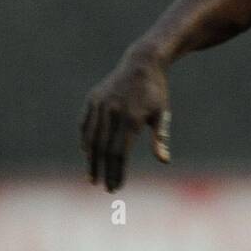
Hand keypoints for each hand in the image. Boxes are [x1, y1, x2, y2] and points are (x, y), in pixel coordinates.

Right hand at [79, 52, 171, 190]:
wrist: (142, 63)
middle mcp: (113, 112)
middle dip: (104, 171)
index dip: (117, 172)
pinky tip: (87, 153)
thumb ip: (160, 138)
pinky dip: (85, 139)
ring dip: (91, 160)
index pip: (120, 153)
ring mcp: (100, 105)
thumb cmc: (156, 92)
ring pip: (91, 139)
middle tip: (105, 188)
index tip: (116, 187)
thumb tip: (164, 161)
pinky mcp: (93, 99)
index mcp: (131, 119)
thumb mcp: (162, 114)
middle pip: (103, 149)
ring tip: (92, 177)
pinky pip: (85, 124)